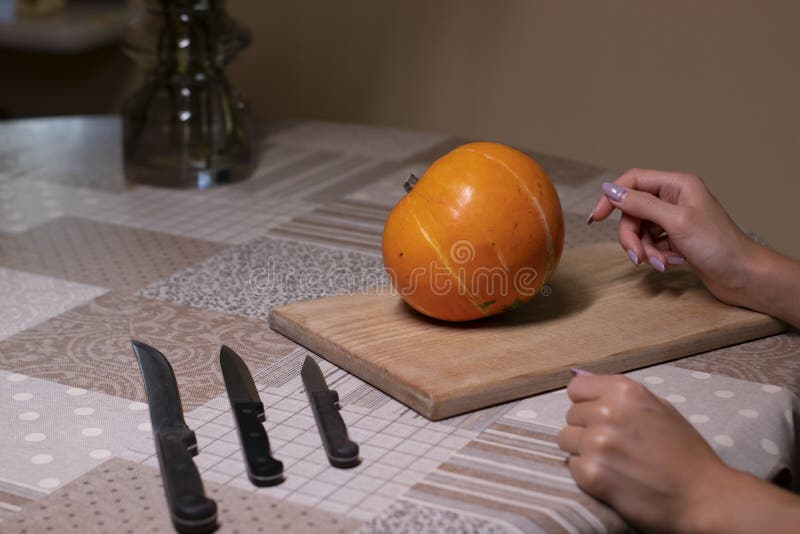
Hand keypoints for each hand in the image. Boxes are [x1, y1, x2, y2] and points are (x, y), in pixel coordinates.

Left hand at [557, 374, 732, 531]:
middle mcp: (607, 412)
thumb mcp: (660, 409)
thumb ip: (623, 398)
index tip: (596, 414)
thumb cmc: (686, 454)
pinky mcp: (591, 473)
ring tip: (612, 461)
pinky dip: (587, 473)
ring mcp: (597, 443)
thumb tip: (592, 389)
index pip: (576, 387)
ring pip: (566, 439)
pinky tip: (612, 477)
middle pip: (571, 415)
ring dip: (582, 450)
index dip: (585, 402)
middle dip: (586, 428)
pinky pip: (572, 466)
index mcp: (624, 392)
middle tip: (613, 445)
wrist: (703, 498)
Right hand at [588, 169, 761, 306]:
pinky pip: (651, 243)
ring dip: (645, 249)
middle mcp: (675, 198)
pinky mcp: (676, 237)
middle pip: (633, 211)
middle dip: (632, 236)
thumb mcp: (675, 221)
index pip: (632, 181)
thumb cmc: (718, 246)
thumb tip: (610, 189)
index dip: (612, 197)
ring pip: (640, 230)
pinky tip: (671, 263)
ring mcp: (675, 218)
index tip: (597, 218)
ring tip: (660, 264)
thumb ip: (641, 204)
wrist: (742, 276)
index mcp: (677, 185)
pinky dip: (656, 255)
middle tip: (637, 257)